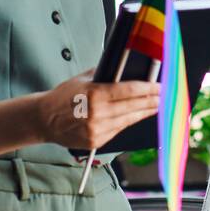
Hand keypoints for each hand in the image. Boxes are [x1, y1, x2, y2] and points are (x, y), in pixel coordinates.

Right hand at [36, 69, 159, 149]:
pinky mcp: (96, 141)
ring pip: (129, 120)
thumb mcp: (83, 79)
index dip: (148, 89)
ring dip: (145, 113)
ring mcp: (97, 130)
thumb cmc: (63, 97)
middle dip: (152, 101)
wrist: (44, 119)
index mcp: (94, 95)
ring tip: (156, 106)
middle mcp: (97, 114)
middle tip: (164, 97)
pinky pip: (119, 130)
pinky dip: (129, 122)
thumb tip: (126, 69)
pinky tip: (138, 116)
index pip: (129, 91)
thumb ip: (105, 74)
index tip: (160, 87)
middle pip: (133, 107)